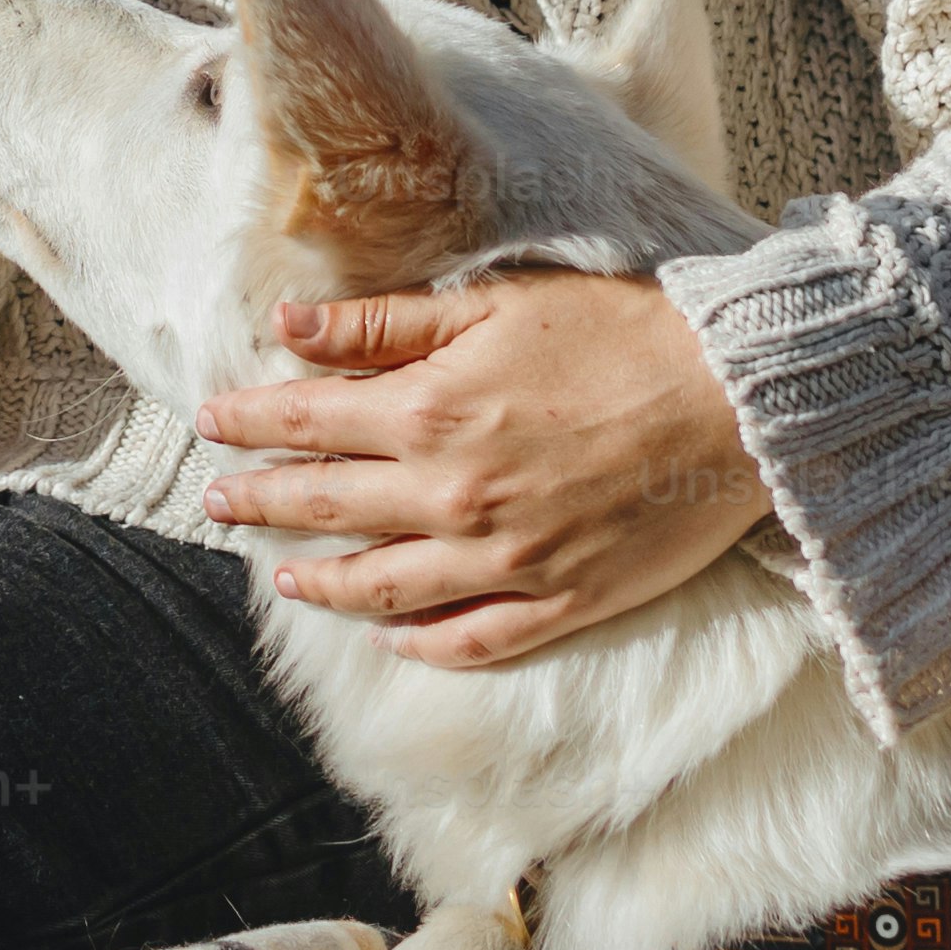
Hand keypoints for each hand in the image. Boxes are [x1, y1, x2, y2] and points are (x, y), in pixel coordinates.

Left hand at [196, 270, 769, 666]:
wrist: (741, 402)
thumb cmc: (622, 335)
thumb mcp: (493, 306)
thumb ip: (384, 324)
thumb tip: (289, 325)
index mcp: (430, 415)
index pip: (305, 423)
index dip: (248, 423)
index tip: (209, 424)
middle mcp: (454, 497)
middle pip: (325, 509)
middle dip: (259, 503)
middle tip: (216, 502)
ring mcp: (506, 560)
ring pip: (383, 589)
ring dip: (321, 585)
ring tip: (284, 578)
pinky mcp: (562, 600)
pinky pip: (473, 639)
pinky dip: (421, 643)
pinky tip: (390, 634)